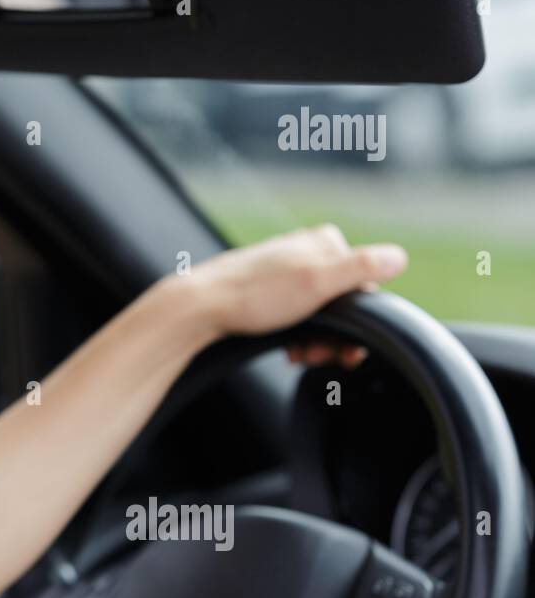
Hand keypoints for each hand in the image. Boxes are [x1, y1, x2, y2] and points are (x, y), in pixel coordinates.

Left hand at [183, 224, 407, 367]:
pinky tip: (290, 349)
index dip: (358, 320)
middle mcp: (305, 252)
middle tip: (318, 355)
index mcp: (323, 242)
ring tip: (301, 354)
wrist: (198, 308)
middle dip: (336, 334)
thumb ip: (360, 267)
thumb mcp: (316, 281)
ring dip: (317, 340)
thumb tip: (399, 256)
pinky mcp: (267, 292)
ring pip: (320, 313)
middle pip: (342, 302)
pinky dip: (298, 336)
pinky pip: (297, 317)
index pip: (365, 285)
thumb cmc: (254, 295)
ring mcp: (285, 272)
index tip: (346, 346)